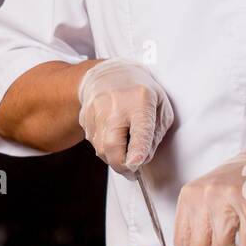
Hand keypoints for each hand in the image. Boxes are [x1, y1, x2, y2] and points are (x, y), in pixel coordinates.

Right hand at [76, 59, 174, 177]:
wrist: (108, 73)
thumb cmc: (140, 92)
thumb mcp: (160, 106)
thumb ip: (156, 134)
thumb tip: (143, 159)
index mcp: (140, 100)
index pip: (138, 131)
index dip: (137, 151)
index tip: (136, 165)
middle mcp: (115, 105)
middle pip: (111, 146)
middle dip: (122, 166)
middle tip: (132, 172)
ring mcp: (96, 111)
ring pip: (101, 149)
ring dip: (114, 157)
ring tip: (125, 148)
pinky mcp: (85, 118)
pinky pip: (94, 143)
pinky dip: (104, 147)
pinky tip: (113, 135)